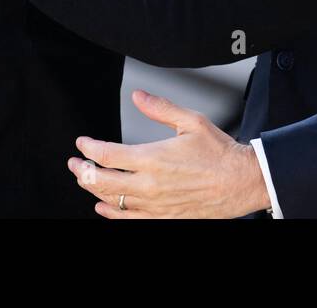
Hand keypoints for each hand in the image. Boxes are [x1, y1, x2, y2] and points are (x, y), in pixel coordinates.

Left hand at [68, 90, 269, 218]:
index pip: (106, 155)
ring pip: (111, 201)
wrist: (241, 182)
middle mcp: (149, 184)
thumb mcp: (191, 121)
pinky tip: (102, 207)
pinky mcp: (164, 218)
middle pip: (101, 181)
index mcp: (153, 158)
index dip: (88, 148)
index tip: (82, 142)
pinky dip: (111, 214)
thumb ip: (160, 108)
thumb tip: (138, 96)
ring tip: (86, 179)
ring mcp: (155, 205)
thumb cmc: (220, 152)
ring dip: (93, 190)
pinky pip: (128, 220)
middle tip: (75, 162)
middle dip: (81, 170)